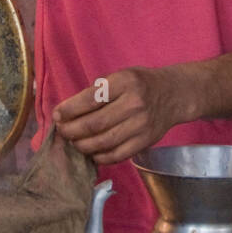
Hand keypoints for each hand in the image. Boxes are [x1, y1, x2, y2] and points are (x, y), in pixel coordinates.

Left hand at [52, 67, 189, 165]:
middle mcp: (134, 104)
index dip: (68, 110)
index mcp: (125, 82)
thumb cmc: (141, 84)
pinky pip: (116, 155)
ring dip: (82, 145)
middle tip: (62, 131)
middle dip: (71, 130)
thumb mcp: (120, 76)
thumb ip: (96, 91)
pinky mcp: (145, 141)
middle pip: (94, 124)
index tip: (57, 115)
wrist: (174, 95)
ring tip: (74, 141)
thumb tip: (67, 112)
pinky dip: (99, 156)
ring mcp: (141, 125)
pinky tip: (91, 151)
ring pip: (103, 142)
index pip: (90, 99)